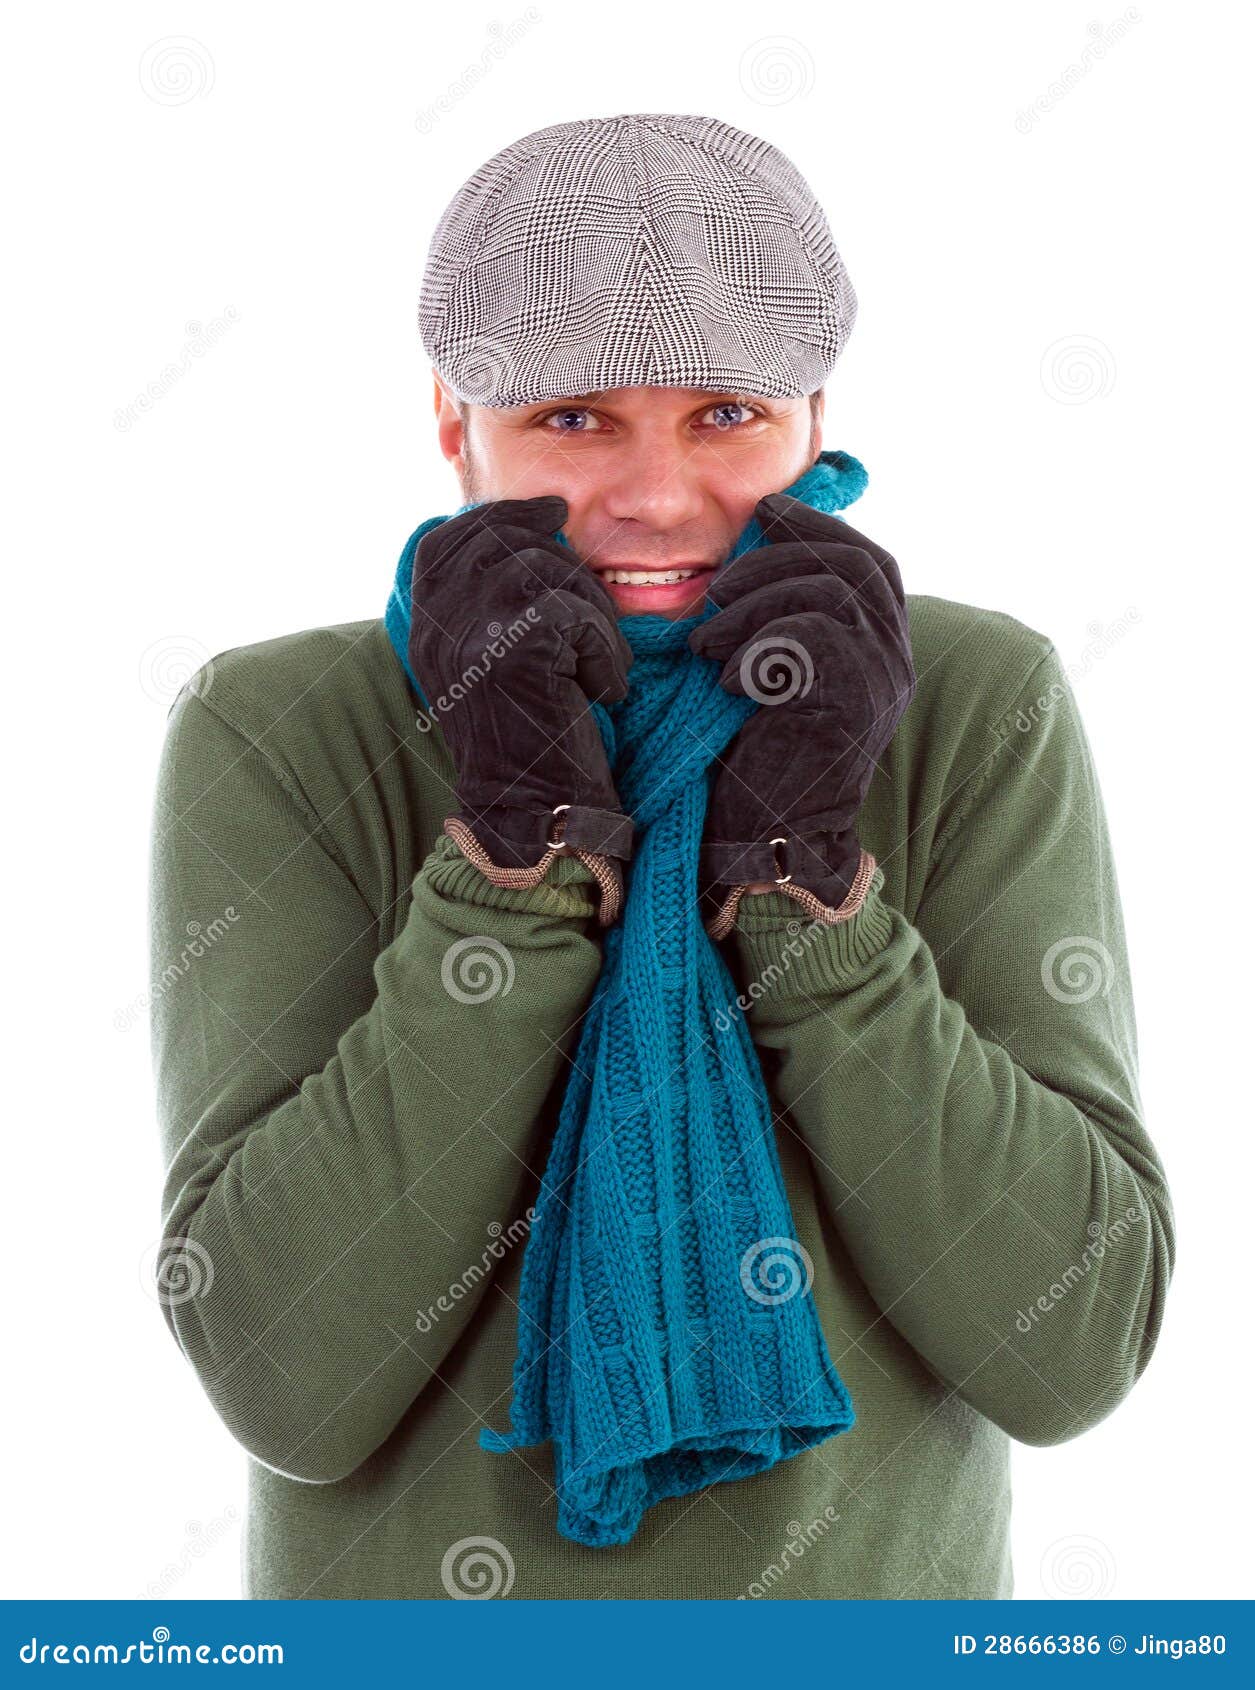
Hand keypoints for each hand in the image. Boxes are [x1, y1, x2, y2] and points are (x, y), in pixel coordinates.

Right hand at [408, 495, 634, 867]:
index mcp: (425, 631)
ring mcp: (473, 634)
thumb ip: (488, 606)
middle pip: (500, 541)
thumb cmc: (528, 742)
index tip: (550, 512)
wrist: (533, 812)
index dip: (499, 514)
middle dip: (556, 554)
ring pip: (548, 572)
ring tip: (598, 664)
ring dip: (590, 613)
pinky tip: (603, 690)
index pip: (445, 541)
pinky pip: (577, 612)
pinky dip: (604, 650)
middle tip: (583, 577)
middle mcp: (437, 627)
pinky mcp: (518, 647)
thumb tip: (533, 526)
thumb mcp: (489, 666)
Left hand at [687, 493, 914, 909]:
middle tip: (718, 586)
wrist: (772, 838)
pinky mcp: (856, 701)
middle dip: (776, 557)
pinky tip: (728, 682)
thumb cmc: (759, 758)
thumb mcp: (776, 675)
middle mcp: (896, 659)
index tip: (766, 512)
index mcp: (882, 647)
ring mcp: (883, 680)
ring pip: (825, 592)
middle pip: (852, 563)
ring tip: (705, 643)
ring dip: (750, 606)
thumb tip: (751, 550)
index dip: (818, 525)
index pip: (868, 560)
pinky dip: (757, 648)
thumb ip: (784, 621)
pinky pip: (810, 635)